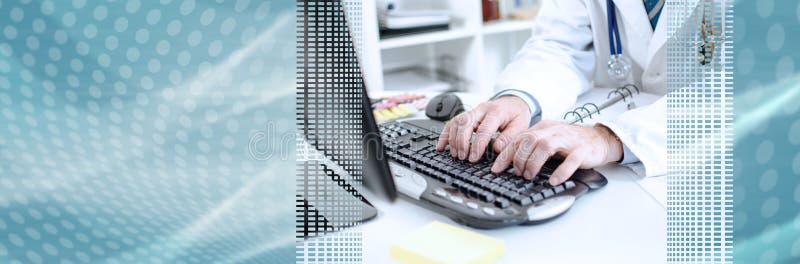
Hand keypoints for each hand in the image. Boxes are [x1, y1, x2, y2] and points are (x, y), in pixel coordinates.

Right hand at [435, 96, 530, 162]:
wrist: (514, 102)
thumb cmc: (516, 115)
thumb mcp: (520, 126)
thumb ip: (509, 138)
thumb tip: (497, 149)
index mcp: (496, 112)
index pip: (483, 129)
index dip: (477, 145)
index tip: (473, 158)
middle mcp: (482, 109)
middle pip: (465, 123)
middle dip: (461, 142)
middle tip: (463, 157)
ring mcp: (472, 110)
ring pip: (456, 122)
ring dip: (453, 139)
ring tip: (456, 155)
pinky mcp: (467, 114)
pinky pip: (452, 122)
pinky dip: (445, 134)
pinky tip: (441, 146)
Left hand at [490, 121, 622, 185]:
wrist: (599, 139)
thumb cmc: (570, 142)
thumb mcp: (548, 140)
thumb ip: (531, 148)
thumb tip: (510, 164)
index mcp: (543, 128)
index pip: (519, 139)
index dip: (505, 154)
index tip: (496, 169)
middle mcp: (553, 132)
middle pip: (529, 140)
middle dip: (519, 158)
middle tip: (517, 173)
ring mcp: (568, 140)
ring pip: (545, 147)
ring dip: (533, 163)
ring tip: (529, 176)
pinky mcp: (582, 151)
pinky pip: (571, 160)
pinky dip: (561, 171)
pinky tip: (553, 180)